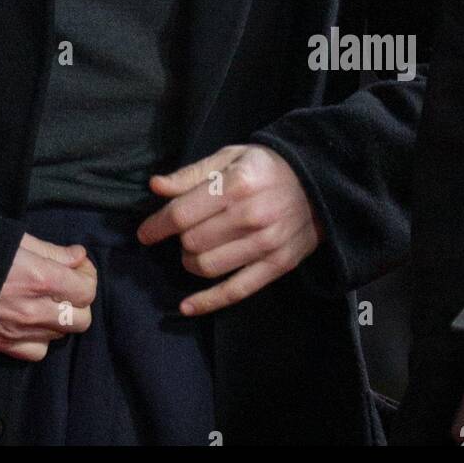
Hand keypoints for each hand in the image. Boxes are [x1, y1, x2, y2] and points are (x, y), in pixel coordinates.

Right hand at [0, 232, 96, 361]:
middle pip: (82, 318)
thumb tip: (78, 256)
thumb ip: (50, 251)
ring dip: (62, 317)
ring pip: (62, 335)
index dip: (87, 275)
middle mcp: (35, 311)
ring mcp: (20, 333)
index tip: (77, 263)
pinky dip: (42, 337)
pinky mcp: (4, 347)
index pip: (86, 289)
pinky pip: (39, 351)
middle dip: (80, 299)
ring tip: (47, 299)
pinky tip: (32, 320)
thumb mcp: (13, 238)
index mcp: (40, 278)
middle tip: (66, 282)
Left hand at [136, 144, 325, 315]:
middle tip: (182, 232)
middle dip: (178, 240)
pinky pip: (235, 291)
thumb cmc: (266, 167)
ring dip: (190, 262)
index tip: (145, 233)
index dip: (157, 226)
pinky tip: (187, 305)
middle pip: (192, 242)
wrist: (318, 184)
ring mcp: (265, 245)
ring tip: (192, 251)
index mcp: (236, 184)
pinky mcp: (276, 266)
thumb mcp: (230, 156)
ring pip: (207, 266)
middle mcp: (250, 216)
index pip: (182, 213)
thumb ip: (192, 173)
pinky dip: (208, 302)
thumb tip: (156, 186)